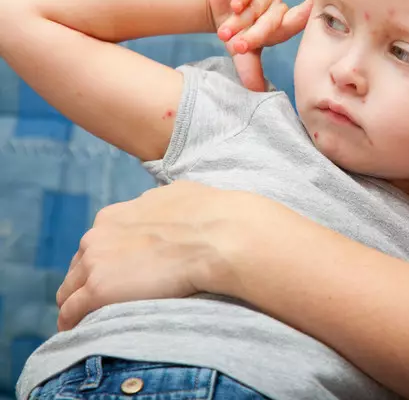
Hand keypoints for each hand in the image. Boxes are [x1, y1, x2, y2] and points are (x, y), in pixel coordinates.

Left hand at [55, 181, 276, 330]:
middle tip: (105, 300)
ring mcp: (96, 262)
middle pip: (79, 265)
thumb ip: (162, 206)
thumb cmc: (210, 218)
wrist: (219, 237)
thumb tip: (171, 207)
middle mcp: (98, 235)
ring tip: (88, 320)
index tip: (117, 274)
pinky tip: (79, 330)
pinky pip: (71, 311)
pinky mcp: (99, 289)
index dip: (105, 260)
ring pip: (69, 290)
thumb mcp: (178, 197)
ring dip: (77, 303)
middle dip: (88, 281)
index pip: (96, 243)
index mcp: (115, 215)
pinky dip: (72, 322)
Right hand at [208, 0, 312, 90]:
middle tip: (239, 47)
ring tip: (224, 34)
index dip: (307, 15)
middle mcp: (277, 7)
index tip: (317, 6)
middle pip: (271, 22)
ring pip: (254, 8)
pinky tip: (235, 6)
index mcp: (282, 25)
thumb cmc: (237, 32)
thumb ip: (251, 70)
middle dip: (254, 36)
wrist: (215, 6)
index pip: (297, 23)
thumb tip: (257, 93)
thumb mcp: (243, 53)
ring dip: (238, 22)